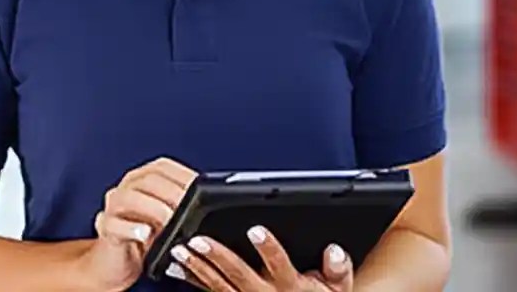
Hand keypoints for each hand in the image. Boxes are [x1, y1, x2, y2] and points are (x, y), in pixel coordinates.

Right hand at [79, 157, 197, 291]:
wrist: (115, 263)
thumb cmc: (145, 239)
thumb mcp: (168, 221)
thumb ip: (182, 209)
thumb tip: (210, 209)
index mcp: (142, 180)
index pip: (163, 167)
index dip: (184, 176)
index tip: (203, 191)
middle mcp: (126, 188)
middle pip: (149, 180)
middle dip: (173, 194)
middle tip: (191, 210)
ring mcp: (113, 207)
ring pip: (129, 197)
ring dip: (154, 208)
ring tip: (171, 222)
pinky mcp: (105, 228)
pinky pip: (113, 224)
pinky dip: (131, 228)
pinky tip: (145, 234)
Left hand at [164, 226, 352, 290]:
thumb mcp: (338, 289)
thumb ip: (338, 269)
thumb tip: (334, 251)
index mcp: (291, 286)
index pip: (280, 265)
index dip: (268, 248)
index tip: (255, 230)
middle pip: (240, 275)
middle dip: (218, 257)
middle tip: (198, 240)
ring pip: (218, 285)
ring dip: (197, 267)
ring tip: (180, 249)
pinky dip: (194, 279)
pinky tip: (178, 267)